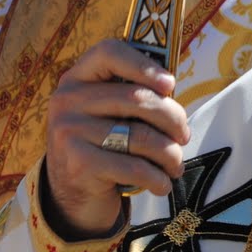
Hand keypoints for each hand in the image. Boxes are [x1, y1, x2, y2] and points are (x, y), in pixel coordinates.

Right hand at [42, 39, 184, 239]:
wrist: (71, 198)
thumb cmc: (103, 147)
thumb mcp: (109, 115)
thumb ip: (132, 95)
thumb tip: (171, 88)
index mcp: (76, 79)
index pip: (109, 53)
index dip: (144, 65)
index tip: (170, 84)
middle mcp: (67, 101)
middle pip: (136, 98)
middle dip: (172, 119)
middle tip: (184, 136)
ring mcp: (69, 132)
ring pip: (141, 136)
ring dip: (170, 154)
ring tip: (176, 165)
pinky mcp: (78, 164)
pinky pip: (134, 167)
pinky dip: (157, 179)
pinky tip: (162, 185)